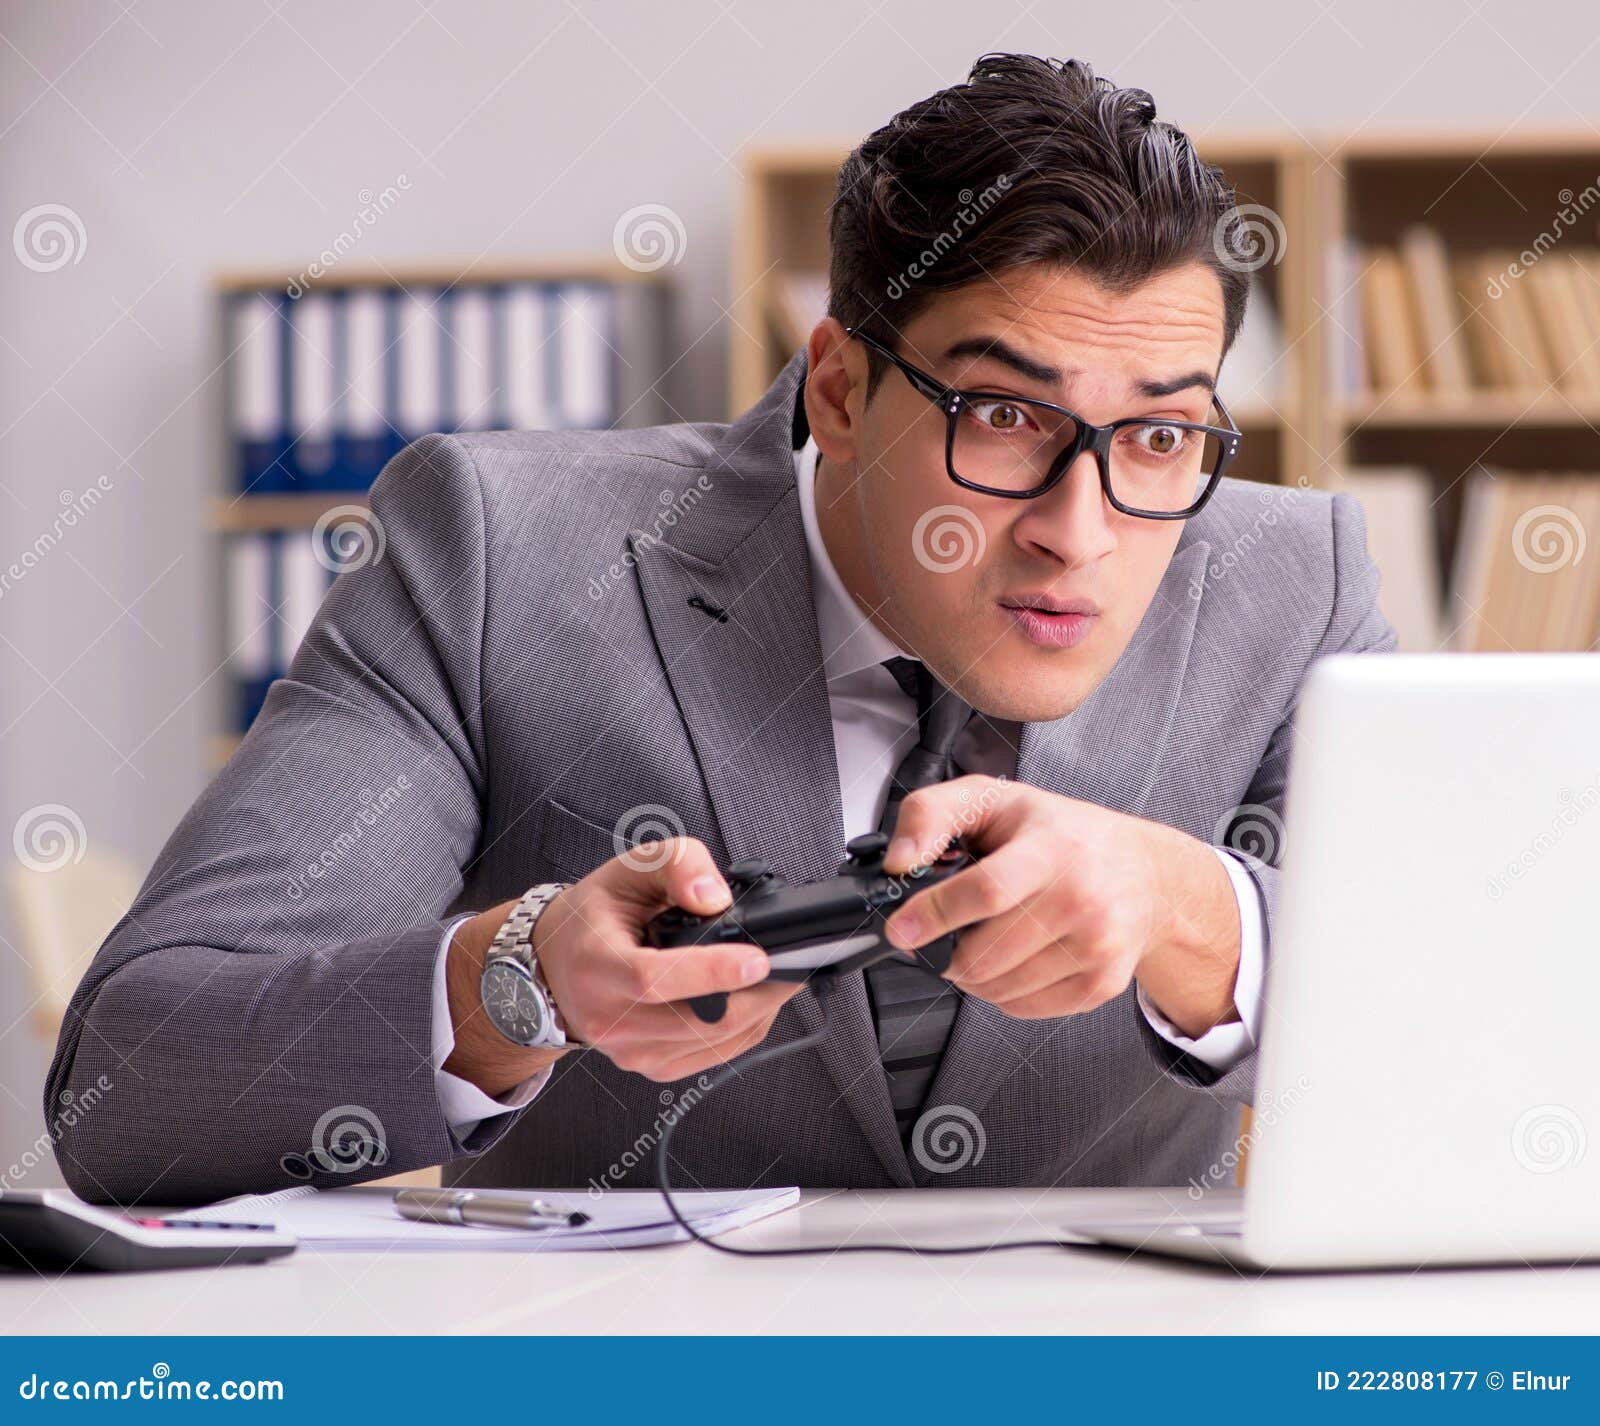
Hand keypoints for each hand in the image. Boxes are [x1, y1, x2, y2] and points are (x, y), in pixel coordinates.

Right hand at [445, 839, 800, 1095]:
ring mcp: (630, 1050)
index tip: (758, 959)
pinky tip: (755, 1000)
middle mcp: (609, 1017)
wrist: (557, 965)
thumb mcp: (630, 869)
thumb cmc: (594, 918)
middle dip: (759, 993)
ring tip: (782, 976)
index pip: (655, 979)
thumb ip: (678, 864)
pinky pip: (714, 1056)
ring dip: (760, 1010)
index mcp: (597, 964)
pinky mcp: (651, 1067)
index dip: (712, 972)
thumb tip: (715, 897)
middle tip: (796, 963)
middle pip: (699, 1020)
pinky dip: (746, 1029)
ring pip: (714, 1042)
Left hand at [879, 776, 1241, 1033]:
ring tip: (986, 937)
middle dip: (947, 950)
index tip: (901, 929)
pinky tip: (1015, 956)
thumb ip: (933, 813)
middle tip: (946, 931)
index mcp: (1052, 848)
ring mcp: (1095, 947)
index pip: (987, 890)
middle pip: (985, 953)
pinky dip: (1001, 990)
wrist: (1145, 873)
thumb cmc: (1064, 834)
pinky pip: (1021, 1007)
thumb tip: (899, 861)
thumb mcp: (996, 798)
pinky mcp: (1100, 985)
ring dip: (971, 973)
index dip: (934, 914)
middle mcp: (1081, 899)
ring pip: (997, 988)